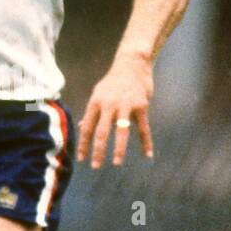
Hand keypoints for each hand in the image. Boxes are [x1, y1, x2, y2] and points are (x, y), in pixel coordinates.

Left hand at [77, 53, 153, 167]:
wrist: (132, 64)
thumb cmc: (113, 82)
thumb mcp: (98, 94)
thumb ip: (92, 113)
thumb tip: (83, 128)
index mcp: (96, 102)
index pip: (87, 127)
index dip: (84, 144)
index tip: (82, 159)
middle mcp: (109, 104)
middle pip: (102, 132)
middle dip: (98, 151)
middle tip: (95, 167)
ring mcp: (126, 105)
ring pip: (121, 131)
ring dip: (119, 149)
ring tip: (117, 163)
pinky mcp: (142, 106)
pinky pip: (144, 128)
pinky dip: (146, 142)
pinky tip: (148, 154)